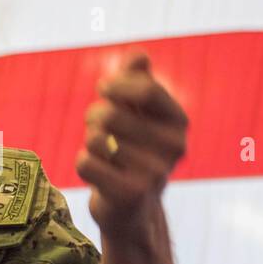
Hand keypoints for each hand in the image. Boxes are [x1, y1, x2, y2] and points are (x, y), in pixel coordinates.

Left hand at [75, 53, 187, 238]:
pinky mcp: (131, 194)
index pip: (146, 89)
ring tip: (104, 155)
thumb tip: (139, 55)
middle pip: (111, 114)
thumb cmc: (132, 150)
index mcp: (179, 122)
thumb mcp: (137, 113)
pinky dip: (84, 165)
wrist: (132, 208)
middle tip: (100, 130)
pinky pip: (85, 162)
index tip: (103, 89)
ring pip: (94, 138)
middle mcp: (174, 148)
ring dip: (90, 143)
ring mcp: (155, 173)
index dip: (116, 85)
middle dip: (95, 117)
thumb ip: (136, 80)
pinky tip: (100, 175)